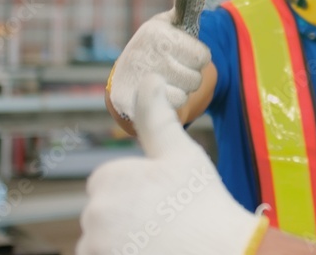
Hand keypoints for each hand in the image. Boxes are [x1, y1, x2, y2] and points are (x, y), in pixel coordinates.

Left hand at [78, 74, 267, 253]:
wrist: (222, 252)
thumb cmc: (204, 203)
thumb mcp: (182, 154)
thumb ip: (158, 117)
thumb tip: (149, 77)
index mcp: (108, 179)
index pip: (111, 184)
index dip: (140, 192)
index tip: (166, 201)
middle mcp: (93, 214)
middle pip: (106, 214)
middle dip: (130, 218)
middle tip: (168, 223)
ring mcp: (95, 247)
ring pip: (104, 240)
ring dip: (124, 241)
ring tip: (162, 242)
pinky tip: (151, 251)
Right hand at [108, 0, 209, 119]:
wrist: (126, 78)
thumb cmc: (158, 48)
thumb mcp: (170, 24)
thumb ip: (186, 3)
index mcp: (156, 32)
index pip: (202, 56)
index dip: (198, 58)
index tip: (184, 54)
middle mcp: (143, 52)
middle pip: (196, 77)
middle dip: (190, 76)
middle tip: (174, 69)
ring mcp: (136, 77)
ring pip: (185, 93)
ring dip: (181, 90)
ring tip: (165, 81)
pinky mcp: (129, 101)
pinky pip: (171, 108)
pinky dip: (169, 104)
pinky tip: (158, 95)